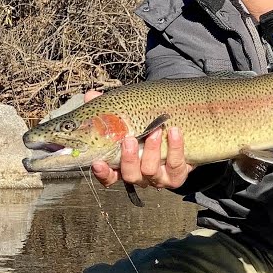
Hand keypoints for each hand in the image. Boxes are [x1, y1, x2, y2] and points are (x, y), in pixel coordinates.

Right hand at [77, 89, 192, 189]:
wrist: (182, 134)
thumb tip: (90, 95)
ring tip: (155, 129)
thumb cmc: (148, 128)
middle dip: (129, 159)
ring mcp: (159, 177)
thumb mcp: (128, 117)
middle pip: (131, 175)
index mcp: (124, 167)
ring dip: (152, 150)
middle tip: (129, 139)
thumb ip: (109, 110)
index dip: (102, 173)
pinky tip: (174, 131)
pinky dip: (175, 147)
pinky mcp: (177, 175)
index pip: (109, 177)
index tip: (98, 162)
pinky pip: (176, 165)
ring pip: (151, 171)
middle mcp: (140, 176)